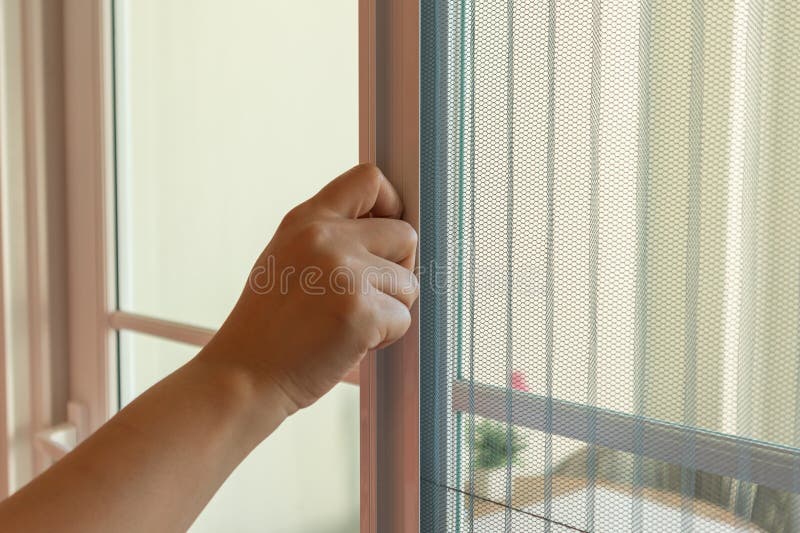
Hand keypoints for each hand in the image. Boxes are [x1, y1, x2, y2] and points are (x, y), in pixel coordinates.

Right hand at [201, 164, 418, 411]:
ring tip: (348, 324)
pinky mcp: (361, 312)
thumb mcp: (286, 256)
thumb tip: (390, 228)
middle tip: (368, 296)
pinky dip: (385, 337)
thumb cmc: (269, 324)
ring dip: (390, 309)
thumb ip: (330, 237)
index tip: (384, 237)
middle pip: (406, 236)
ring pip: (409, 283)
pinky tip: (350, 343)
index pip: (368, 178)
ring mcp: (345, 274)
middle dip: (398, 270)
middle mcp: (327, 238)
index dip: (391, 204)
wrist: (244, 375)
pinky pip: (403, 318)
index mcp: (307, 219)